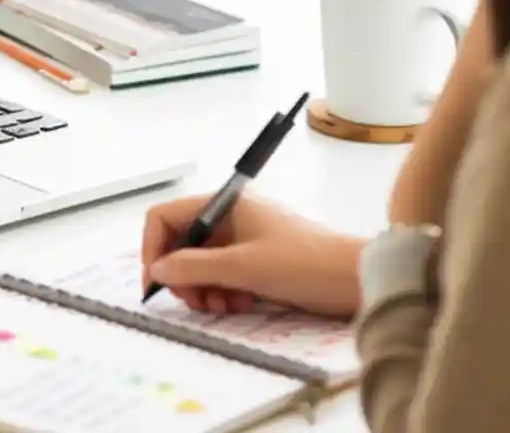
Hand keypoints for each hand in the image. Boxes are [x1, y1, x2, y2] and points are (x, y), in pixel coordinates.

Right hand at [142, 194, 364, 317]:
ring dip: (203, 288)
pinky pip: (220, 274)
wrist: (355, 279)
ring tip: (223, 305)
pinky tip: (240, 303)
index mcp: (224, 204)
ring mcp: (241, 238)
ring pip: (198, 263)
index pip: (165, 218)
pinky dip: (222, 291)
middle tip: (196, 301)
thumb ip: (193, 267)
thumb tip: (157, 271)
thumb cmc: (304, 263)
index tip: (156, 284)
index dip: (154, 250)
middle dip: (182, 276)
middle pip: (180, 244)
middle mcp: (228, 216)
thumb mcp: (242, 266)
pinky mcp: (254, 259)